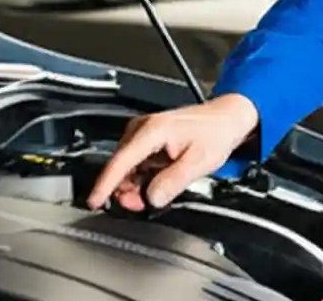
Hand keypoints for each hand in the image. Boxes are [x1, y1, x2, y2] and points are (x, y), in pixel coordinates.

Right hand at [87, 93, 258, 210]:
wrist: (228, 118)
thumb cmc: (217, 132)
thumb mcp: (199, 162)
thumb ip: (173, 182)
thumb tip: (152, 198)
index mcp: (152, 131)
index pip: (120, 162)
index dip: (105, 185)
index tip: (94, 201)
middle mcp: (143, 128)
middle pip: (120, 166)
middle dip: (125, 190)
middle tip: (139, 205)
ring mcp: (144, 133)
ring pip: (126, 167)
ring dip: (133, 185)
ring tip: (149, 197)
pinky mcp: (148, 139)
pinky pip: (135, 163)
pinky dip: (140, 177)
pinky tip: (153, 185)